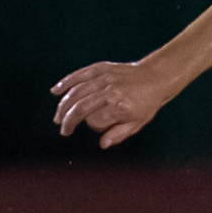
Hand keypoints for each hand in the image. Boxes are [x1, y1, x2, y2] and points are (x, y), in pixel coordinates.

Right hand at [50, 59, 178, 147]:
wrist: (156, 76)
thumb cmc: (147, 103)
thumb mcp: (137, 123)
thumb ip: (119, 134)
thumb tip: (102, 144)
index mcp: (120, 107)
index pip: (95, 121)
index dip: (93, 127)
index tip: (97, 128)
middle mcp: (111, 92)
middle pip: (81, 107)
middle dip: (68, 120)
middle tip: (63, 130)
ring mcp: (105, 78)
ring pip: (76, 92)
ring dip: (64, 106)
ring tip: (58, 118)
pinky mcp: (101, 68)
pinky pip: (79, 75)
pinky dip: (66, 83)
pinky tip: (55, 92)